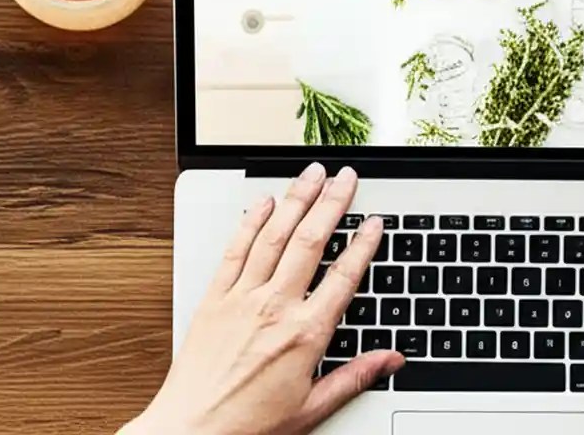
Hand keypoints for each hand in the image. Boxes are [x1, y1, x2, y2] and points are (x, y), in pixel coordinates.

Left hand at [121, 165, 403, 434]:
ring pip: (273, 236)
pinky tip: (263, 203)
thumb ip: (355, 377)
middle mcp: (275, 308)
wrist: (192, 433)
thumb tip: (391, 360)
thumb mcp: (313, 407)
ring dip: (295, 200)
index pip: (344, 275)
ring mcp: (242, 299)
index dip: (363, 244)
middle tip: (347, 178)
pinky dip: (250, 223)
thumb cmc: (249, 425)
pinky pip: (235, 251)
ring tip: (311, 175)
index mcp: (306, 334)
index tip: (375, 222)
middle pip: (310, 241)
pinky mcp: (214, 300)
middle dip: (332, 203)